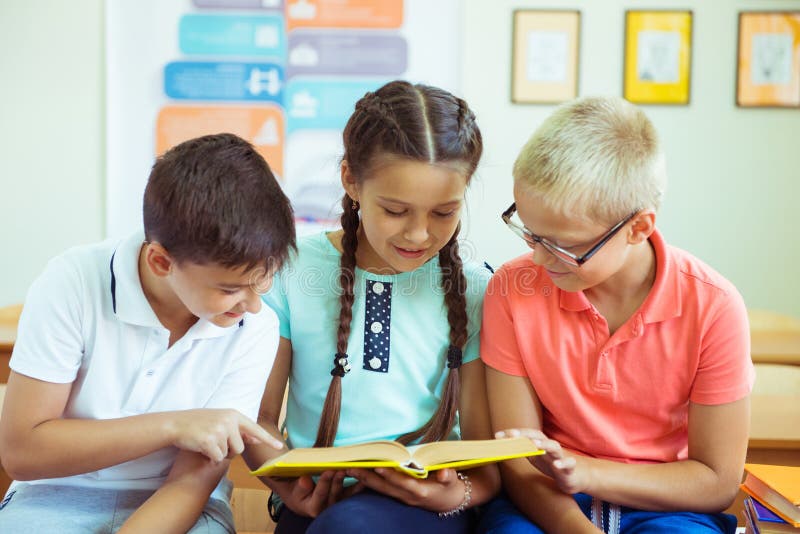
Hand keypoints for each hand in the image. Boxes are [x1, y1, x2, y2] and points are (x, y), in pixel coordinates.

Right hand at [167, 409, 282, 461]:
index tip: (279, 447)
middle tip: (215, 442)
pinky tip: (201, 448)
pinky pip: (217, 458)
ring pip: (228, 454)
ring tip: (207, 442)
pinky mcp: (209, 441)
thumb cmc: (198, 423)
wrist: (175, 424)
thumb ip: (238, 429)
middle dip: (229, 451)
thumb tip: (256, 438)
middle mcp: (229, 421)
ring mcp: (219, 430)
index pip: (254, 429)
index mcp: (233, 414)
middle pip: (240, 448)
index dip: (267, 439)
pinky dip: (210, 457)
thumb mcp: (220, 421)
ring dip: (218, 454)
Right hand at [266, 471, 362, 517]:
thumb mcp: (292, 489)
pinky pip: (352, 494)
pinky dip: (358, 485)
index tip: (329, 470)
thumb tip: (305, 480)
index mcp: (313, 508)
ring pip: (345, 495)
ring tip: (356, 472)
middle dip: (338, 480)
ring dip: (352, 484)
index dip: (325, 482)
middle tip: (342, 468)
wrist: (300, 499)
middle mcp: (326, 509)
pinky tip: (365, 477)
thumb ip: (299, 486)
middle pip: (334, 494)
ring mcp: (336, 505)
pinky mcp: (342, 499)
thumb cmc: (295, 491)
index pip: (320, 493)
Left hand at [344, 467, 465, 512]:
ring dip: (364, 480)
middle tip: (350, 468)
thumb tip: (445, 473)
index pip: (402, 482)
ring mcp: (402, 498)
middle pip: (384, 487)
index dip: (390, 475)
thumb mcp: (452, 481)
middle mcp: (407, 496)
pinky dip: (369, 482)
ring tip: (348, 469)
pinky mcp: (398, 496)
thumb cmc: (450, 487)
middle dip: (367, 478)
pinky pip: (381, 489)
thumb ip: (448, 476)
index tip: (377, 465)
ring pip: (380, 489)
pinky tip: (358, 474)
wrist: (449, 501)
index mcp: (420, 492)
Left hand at [496, 428, 586, 494]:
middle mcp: (550, 447)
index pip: (525, 435)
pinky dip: (563, 463)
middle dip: (526, 434)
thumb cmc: (551, 464)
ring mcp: (561, 457)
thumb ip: (522, 450)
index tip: (497, 435)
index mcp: (540, 443)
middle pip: (539, 437)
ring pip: (555, 448)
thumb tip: (504, 445)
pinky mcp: (570, 468)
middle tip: (512, 434)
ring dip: (545, 445)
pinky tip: (556, 465)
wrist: (573, 476)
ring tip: (535, 445)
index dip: (512, 434)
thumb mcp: (534, 456)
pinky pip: (569, 464)